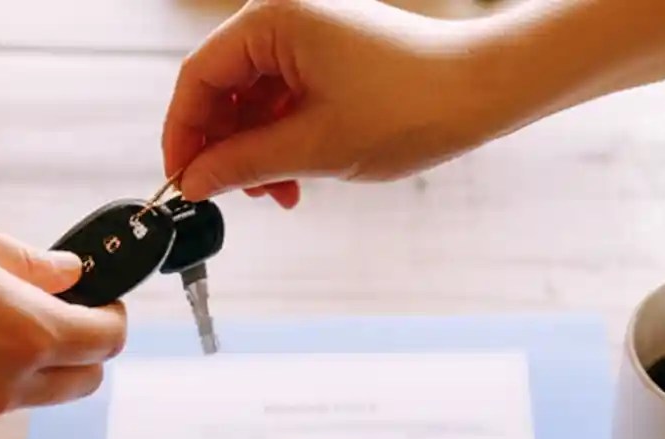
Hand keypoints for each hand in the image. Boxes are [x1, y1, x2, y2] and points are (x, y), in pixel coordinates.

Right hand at [0, 173, 124, 438]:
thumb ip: (24, 262)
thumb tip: (69, 275)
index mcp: (21, 331)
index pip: (105, 342)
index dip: (113, 318)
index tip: (103, 300)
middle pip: (76, 384)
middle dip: (80, 350)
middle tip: (56, 312)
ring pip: (16, 399)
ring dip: (17, 367)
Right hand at [162, 0, 496, 207]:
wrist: (484, 92)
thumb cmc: (411, 106)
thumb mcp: (314, 147)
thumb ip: (243, 164)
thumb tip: (193, 181)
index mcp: (274, 19)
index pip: (198, 77)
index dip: (183, 135)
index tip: (181, 182)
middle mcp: (286, 16)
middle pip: (222, 88)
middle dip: (224, 148)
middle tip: (228, 196)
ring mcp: (309, 34)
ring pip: (253, 100)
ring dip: (255, 152)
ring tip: (275, 194)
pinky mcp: (330, 55)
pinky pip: (284, 99)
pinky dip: (282, 140)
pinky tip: (294, 179)